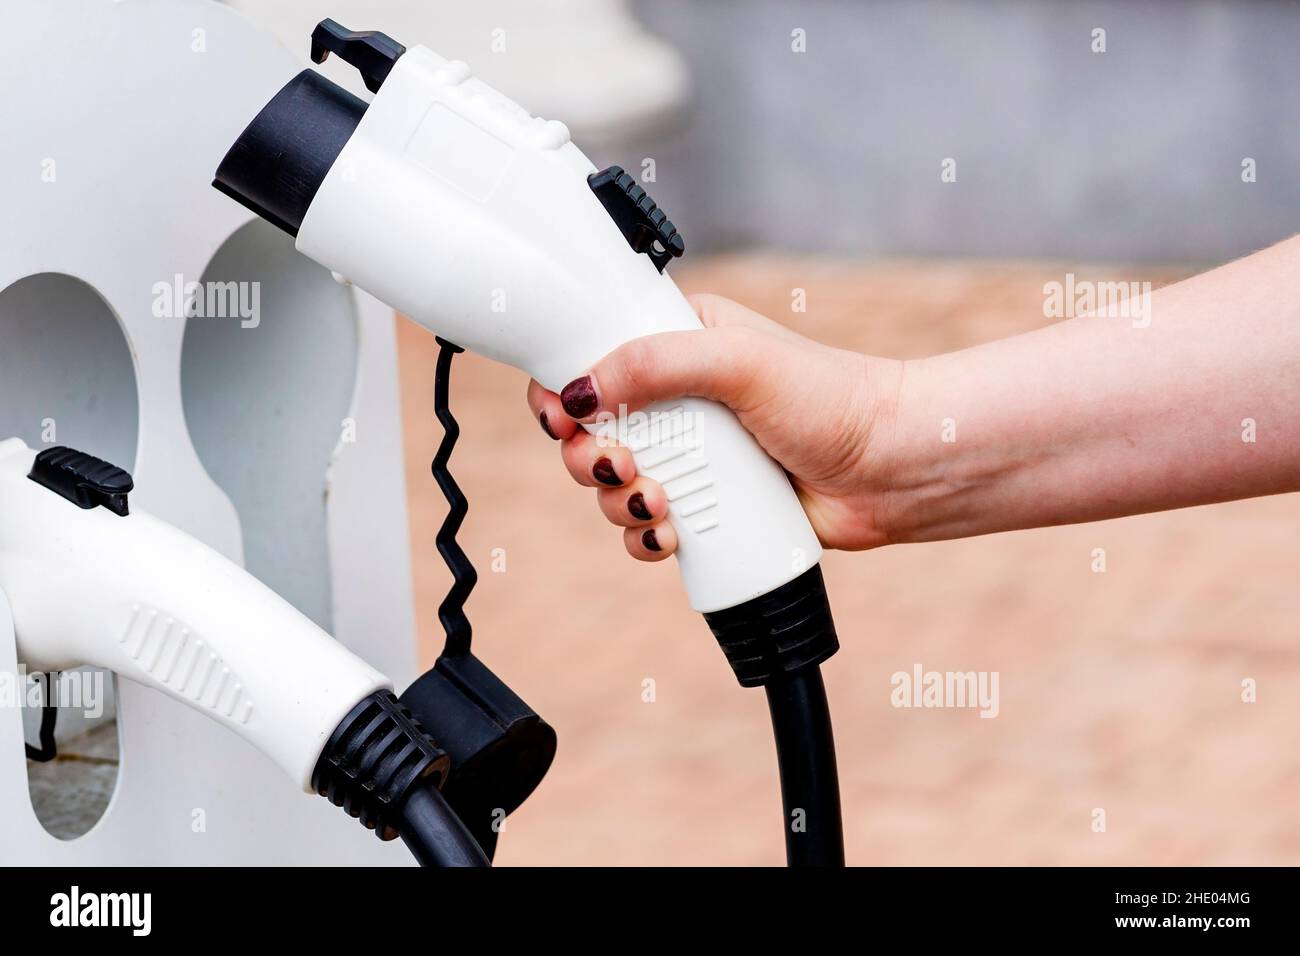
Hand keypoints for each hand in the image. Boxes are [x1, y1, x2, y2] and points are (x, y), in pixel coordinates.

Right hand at [526, 294, 903, 560]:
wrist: (892, 468)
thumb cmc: (834, 399)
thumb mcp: (739, 361)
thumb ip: (655, 362)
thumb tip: (582, 391)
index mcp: (677, 343)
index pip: (592, 355)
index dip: (564, 389)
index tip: (563, 415)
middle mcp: (676, 399)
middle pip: (590, 430)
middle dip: (589, 456)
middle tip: (618, 465)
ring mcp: (691, 457)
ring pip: (613, 485)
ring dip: (617, 501)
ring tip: (659, 503)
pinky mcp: (707, 507)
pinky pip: (647, 528)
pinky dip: (644, 537)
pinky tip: (668, 535)